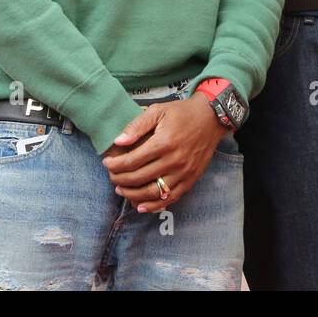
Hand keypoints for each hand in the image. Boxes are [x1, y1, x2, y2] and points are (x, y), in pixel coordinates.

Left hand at [101, 95, 226, 212]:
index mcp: (164, 142)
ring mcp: (184, 172)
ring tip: (121, 190)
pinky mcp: (191, 179)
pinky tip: (141, 206)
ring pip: (153, 192)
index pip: (132, 161)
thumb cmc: (182, 113)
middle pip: (140, 178)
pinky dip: (155, 205)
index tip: (107, 163)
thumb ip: (137, 125)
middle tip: (112, 176)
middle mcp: (174, 160)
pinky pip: (171, 197)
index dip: (115, 165)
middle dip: (120, 179)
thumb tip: (118, 142)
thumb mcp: (158, 110)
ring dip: (133, 195)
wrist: (211, 118)